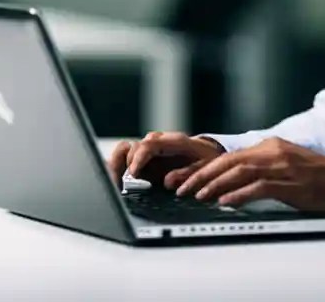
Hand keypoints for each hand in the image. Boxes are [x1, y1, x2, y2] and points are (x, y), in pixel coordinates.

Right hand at [106, 131, 223, 188]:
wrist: (210, 153)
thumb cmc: (208, 159)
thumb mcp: (205, 168)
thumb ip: (187, 175)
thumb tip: (167, 182)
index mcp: (175, 142)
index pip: (149, 144)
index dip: (139, 158)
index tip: (133, 173)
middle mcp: (159, 143)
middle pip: (133, 146)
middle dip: (123, 163)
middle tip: (118, 182)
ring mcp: (151, 151)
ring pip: (126, 150)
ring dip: (118, 165)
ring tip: (114, 182)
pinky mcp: (147, 160)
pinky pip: (128, 159)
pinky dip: (121, 168)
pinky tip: (119, 183)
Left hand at [174, 137, 324, 212]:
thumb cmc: (315, 177)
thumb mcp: (284, 164)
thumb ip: (259, 167)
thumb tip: (230, 180)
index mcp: (269, 146)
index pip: (229, 156)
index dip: (203, 167)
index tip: (184, 178)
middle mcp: (272, 152)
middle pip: (228, 161)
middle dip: (201, 175)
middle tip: (181, 187)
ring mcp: (281, 167)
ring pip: (240, 172)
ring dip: (215, 185)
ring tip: (198, 196)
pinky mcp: (290, 183)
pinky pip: (259, 187)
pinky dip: (240, 195)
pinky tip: (226, 202)